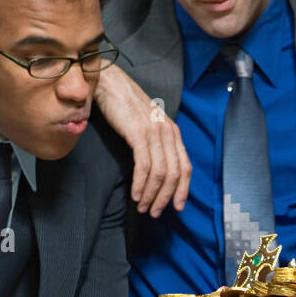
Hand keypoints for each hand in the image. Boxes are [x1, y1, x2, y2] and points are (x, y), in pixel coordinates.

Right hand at [94, 66, 191, 216]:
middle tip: (155, 212)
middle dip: (165, 198)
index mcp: (173, 132)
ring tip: (143, 207)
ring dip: (151, 194)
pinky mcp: (138, 133)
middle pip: (174, 174)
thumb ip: (158, 145)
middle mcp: (168, 132)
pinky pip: (144, 166)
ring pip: (160, 173)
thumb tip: (159, 172)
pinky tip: (135, 194)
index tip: (177, 207)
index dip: (183, 190)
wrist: (110, 84)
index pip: (185, 167)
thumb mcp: (149, 126)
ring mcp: (154, 132)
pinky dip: (141, 184)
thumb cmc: (126, 107)